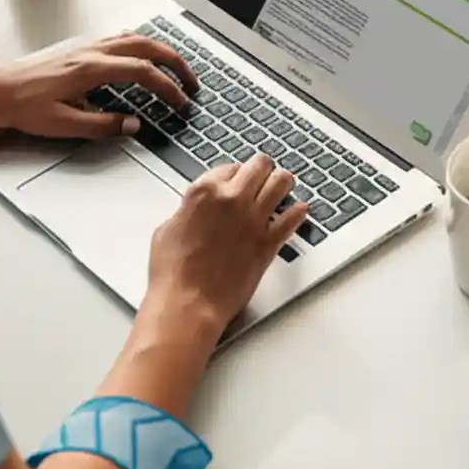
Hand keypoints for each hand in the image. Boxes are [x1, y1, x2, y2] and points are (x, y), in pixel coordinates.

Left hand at [1, 32, 199, 138]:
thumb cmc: (23, 106)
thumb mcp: (63, 125)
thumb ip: (102, 125)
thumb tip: (133, 125)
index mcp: (91, 69)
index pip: (143, 72)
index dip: (167, 87)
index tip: (180, 102)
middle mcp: (92, 52)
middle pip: (147, 46)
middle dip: (175, 62)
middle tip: (191, 81)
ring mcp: (86, 47)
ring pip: (135, 38)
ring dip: (160, 50)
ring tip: (175, 68)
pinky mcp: (80, 49)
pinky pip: (120, 39)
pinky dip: (141, 45)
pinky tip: (143, 57)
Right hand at [147, 155, 309, 328]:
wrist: (188, 303)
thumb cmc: (173, 273)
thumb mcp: (168, 230)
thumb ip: (187, 212)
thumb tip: (194, 212)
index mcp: (204, 192)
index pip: (229, 167)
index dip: (234, 173)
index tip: (237, 177)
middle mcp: (232, 200)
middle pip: (259, 166)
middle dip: (262, 168)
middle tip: (265, 171)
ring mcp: (253, 220)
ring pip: (281, 183)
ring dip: (282, 182)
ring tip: (283, 183)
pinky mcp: (268, 243)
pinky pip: (292, 219)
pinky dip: (298, 213)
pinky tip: (300, 210)